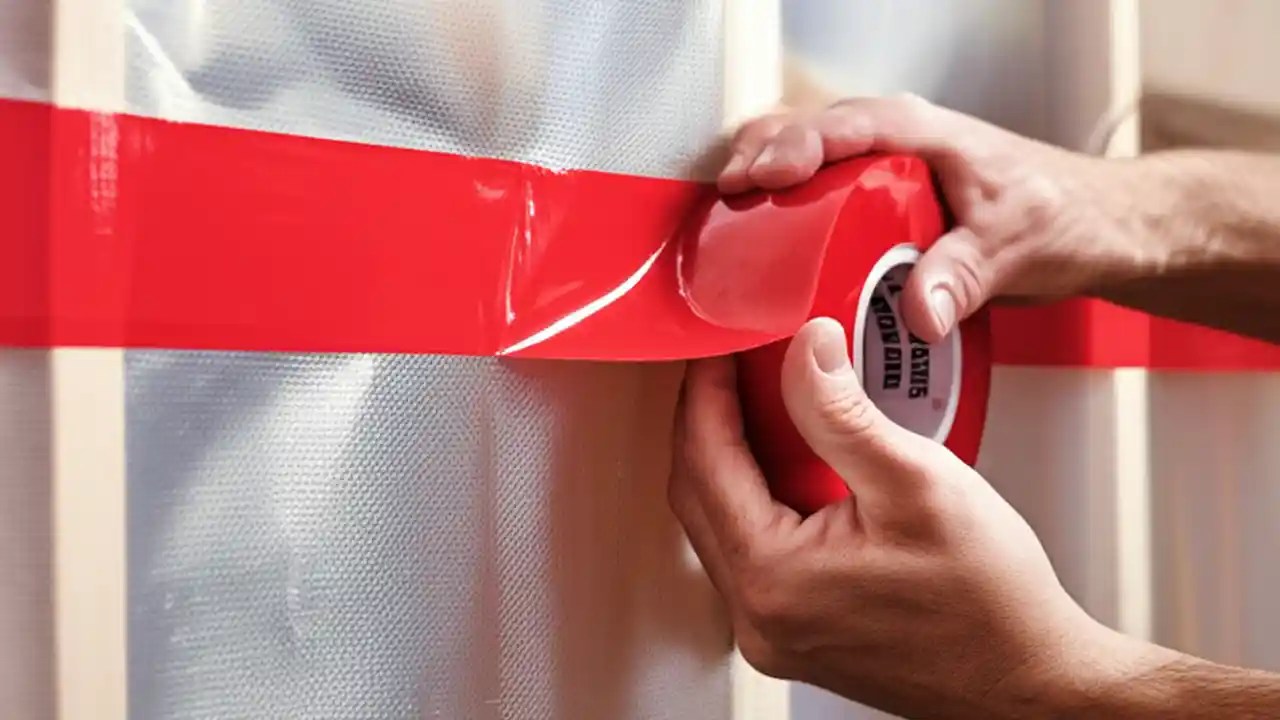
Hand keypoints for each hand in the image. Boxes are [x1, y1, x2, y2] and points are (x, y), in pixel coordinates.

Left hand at [668, 318, 1163, 718]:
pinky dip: (760, 498)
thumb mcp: (916, 482)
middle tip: (736, 367)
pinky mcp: (792, 632)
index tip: (720, 348)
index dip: (706, 392)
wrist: (1028, 678)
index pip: (704, 462)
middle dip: (711, 421)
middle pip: (698, 494)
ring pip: (720, 522)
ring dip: (734, 459)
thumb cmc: (989, 601)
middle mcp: (757, 615)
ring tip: (764, 403)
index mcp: (773, 578)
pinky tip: (792, 463)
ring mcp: (771, 630)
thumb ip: (842, 413)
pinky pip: (750, 551)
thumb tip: (802, 351)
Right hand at [718, 95, 1155, 342]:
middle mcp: (892, 140)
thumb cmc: (1063, 214)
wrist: (1096, 226)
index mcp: (919, 132)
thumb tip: (917, 311)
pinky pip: (816, 194)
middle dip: (754, 160)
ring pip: (802, 159)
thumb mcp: (1016, 244)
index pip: (839, 126)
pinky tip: (762, 248)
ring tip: (724, 228)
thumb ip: (964, 274)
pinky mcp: (877, 201)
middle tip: (724, 206)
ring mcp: (881, 168)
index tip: (756, 181)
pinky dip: (782, 212)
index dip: (790, 149)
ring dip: (760, 185)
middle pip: (802, 132)